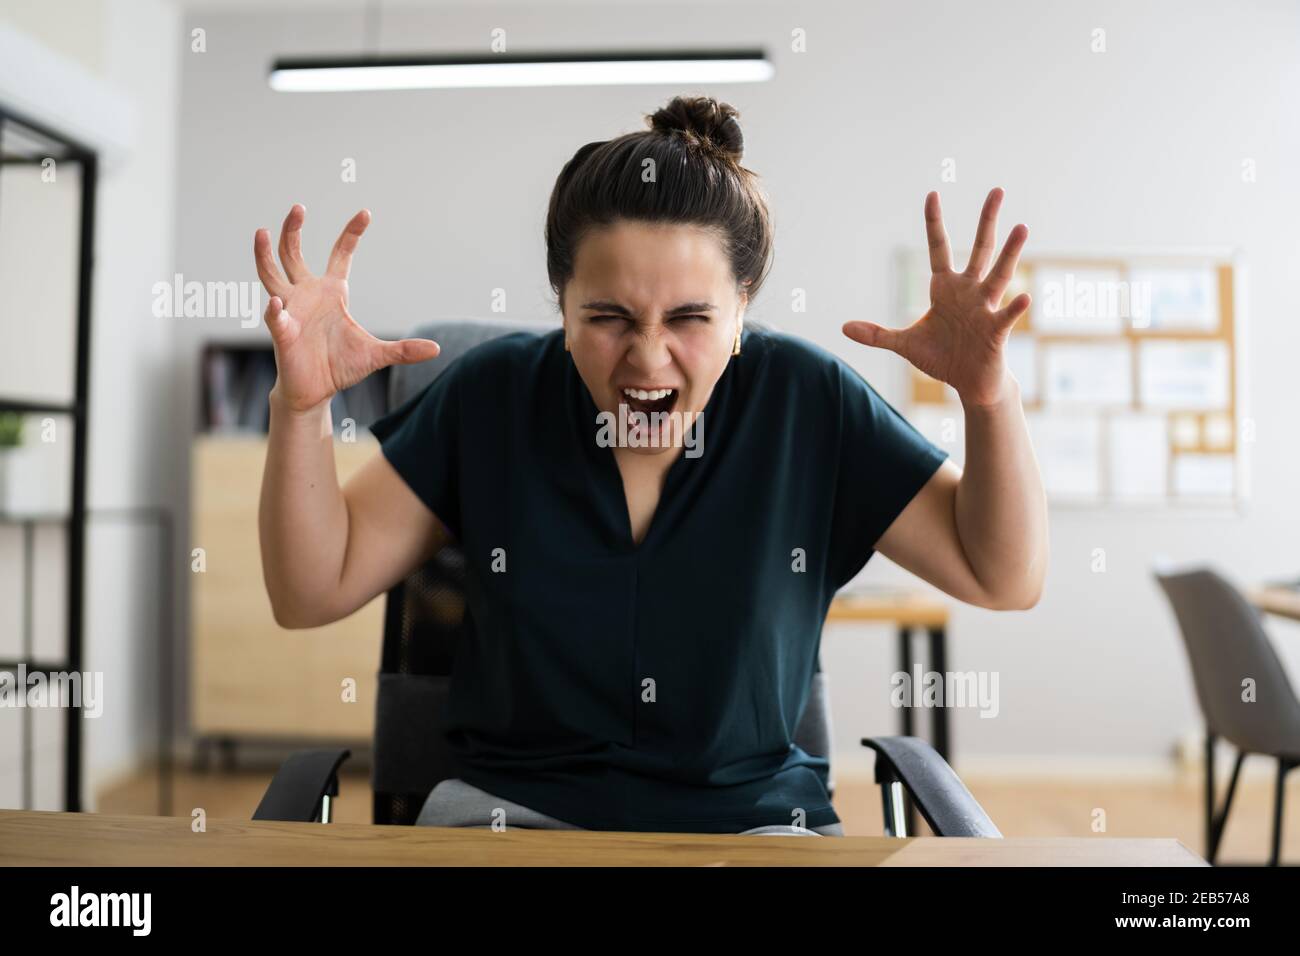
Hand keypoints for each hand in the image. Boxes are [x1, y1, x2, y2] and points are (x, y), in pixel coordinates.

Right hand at [253, 205, 439, 412]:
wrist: (315, 391)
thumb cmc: (340, 366)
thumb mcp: (376, 355)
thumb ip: (404, 350)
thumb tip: (437, 349)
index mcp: (332, 292)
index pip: (341, 254)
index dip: (351, 233)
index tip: (365, 213)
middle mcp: (307, 294)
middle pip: (293, 253)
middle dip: (293, 230)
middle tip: (298, 207)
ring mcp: (290, 310)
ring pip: (270, 274)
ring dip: (265, 254)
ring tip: (262, 232)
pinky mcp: (282, 331)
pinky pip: (276, 316)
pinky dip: (276, 310)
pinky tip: (278, 303)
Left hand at [843, 188, 1029, 407]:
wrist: (968, 383)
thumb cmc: (942, 358)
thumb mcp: (904, 344)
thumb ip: (877, 335)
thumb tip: (844, 327)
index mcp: (946, 288)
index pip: (939, 248)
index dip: (934, 224)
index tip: (932, 195)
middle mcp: (969, 291)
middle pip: (980, 249)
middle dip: (986, 221)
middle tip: (996, 190)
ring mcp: (985, 309)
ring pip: (999, 275)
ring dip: (1010, 252)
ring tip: (1021, 227)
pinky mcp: (996, 331)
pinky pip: (1006, 316)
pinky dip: (1014, 308)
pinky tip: (1025, 296)